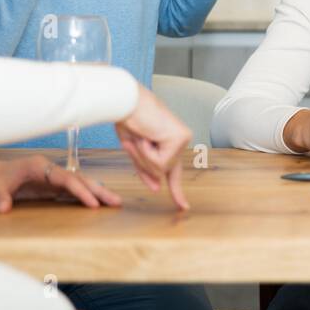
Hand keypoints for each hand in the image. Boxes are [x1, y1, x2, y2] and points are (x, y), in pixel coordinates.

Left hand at [0, 155, 120, 212]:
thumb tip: (4, 208)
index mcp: (39, 166)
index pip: (66, 179)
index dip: (80, 191)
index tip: (93, 204)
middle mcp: (49, 170)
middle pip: (79, 179)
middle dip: (98, 190)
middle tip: (116, 202)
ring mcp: (51, 178)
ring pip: (79, 183)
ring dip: (96, 192)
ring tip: (114, 203)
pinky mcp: (50, 186)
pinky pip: (72, 191)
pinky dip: (86, 196)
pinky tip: (97, 203)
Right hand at [115, 85, 192, 210]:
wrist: (125, 102)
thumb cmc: (128, 120)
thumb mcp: (134, 150)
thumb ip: (145, 168)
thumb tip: (156, 188)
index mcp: (171, 143)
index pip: (174, 172)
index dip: (177, 192)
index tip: (183, 207)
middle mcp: (181, 141)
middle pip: (162, 172)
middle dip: (144, 163)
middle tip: (136, 140)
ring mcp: (183, 140)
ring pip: (161, 169)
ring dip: (144, 157)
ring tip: (140, 137)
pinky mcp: (180, 139)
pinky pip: (160, 163)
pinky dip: (147, 153)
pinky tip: (146, 137)